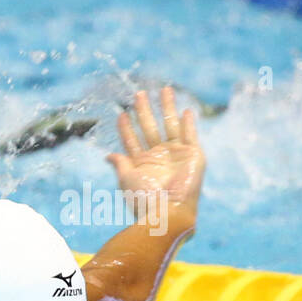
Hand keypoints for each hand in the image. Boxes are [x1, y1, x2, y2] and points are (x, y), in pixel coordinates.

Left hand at [107, 87, 204, 226]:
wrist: (168, 211)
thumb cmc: (144, 198)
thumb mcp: (127, 179)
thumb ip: (120, 164)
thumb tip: (108, 155)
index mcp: (142, 163)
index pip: (132, 140)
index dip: (126, 127)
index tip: (121, 113)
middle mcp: (159, 157)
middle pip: (150, 127)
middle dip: (144, 111)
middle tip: (139, 93)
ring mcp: (176, 155)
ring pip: (170, 125)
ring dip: (167, 108)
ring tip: (164, 89)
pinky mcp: (193, 156)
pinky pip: (191, 135)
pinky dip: (189, 123)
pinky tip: (186, 111)